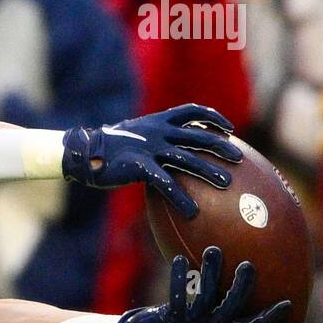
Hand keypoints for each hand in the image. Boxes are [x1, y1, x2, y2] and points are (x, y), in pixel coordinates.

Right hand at [62, 102, 241, 218]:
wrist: (83, 153)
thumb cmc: (108, 147)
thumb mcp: (133, 136)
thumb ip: (152, 139)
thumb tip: (168, 150)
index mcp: (156, 121)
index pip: (191, 112)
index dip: (213, 117)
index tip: (229, 128)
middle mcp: (157, 132)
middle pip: (197, 136)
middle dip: (221, 146)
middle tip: (239, 158)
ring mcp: (149, 148)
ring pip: (187, 159)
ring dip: (209, 171)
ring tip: (227, 184)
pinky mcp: (140, 166)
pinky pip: (166, 182)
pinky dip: (181, 197)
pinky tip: (192, 211)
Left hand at [112, 247, 291, 322]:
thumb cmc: (185, 318)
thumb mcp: (206, 312)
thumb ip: (222, 298)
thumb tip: (239, 265)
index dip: (270, 317)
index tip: (287, 302)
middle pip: (232, 308)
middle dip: (242, 286)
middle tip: (248, 264)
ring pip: (206, 297)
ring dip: (211, 272)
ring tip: (213, 250)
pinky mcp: (172, 320)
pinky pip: (177, 296)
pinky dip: (178, 276)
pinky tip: (178, 258)